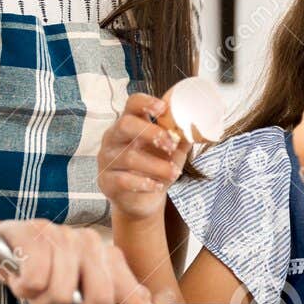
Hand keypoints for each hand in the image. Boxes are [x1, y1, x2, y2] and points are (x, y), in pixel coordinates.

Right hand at [0, 218, 162, 303]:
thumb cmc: (43, 268)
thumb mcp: (81, 282)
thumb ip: (116, 294)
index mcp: (105, 254)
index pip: (128, 288)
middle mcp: (88, 241)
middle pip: (99, 296)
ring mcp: (60, 235)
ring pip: (61, 294)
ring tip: (36, 292)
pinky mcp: (31, 235)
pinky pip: (34, 282)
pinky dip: (23, 289)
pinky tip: (21, 279)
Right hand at [99, 93, 189, 220]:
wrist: (142, 201)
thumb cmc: (156, 169)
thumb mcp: (172, 151)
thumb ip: (182, 137)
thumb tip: (197, 127)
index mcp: (130, 124)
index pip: (132, 104)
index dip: (146, 102)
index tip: (163, 108)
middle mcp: (114, 138)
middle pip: (125, 124)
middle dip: (152, 133)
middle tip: (171, 145)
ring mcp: (107, 159)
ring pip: (129, 157)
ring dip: (157, 165)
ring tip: (174, 173)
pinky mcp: (106, 181)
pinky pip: (123, 180)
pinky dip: (144, 183)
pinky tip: (157, 185)